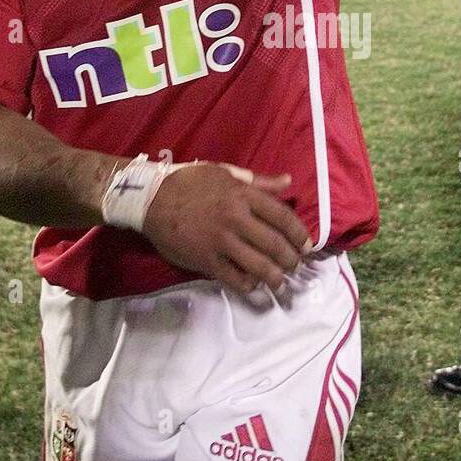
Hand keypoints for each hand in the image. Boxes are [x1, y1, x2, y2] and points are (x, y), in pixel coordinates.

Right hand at [143, 164, 311, 296]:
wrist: (152, 198)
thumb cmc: (190, 183)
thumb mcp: (226, 174)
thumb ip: (259, 181)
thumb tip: (288, 181)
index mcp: (243, 195)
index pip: (282, 217)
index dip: (300, 234)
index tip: (308, 245)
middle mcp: (236, 218)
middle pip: (275, 244)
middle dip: (291, 259)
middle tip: (296, 266)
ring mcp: (221, 241)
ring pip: (259, 265)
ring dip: (275, 277)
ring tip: (280, 282)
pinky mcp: (206, 260)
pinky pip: (234, 278)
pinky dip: (248, 285)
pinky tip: (253, 285)